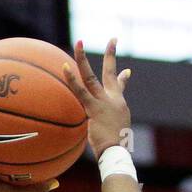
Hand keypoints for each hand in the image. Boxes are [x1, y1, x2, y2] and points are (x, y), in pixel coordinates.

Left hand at [61, 38, 131, 157]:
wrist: (116, 152)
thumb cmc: (114, 147)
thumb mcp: (116, 132)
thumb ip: (112, 123)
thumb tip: (110, 128)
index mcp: (118, 104)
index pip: (120, 86)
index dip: (123, 76)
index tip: (126, 69)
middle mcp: (113, 99)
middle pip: (110, 73)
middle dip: (111, 54)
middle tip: (113, 39)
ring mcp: (103, 102)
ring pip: (91, 77)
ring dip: (84, 59)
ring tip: (79, 43)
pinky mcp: (93, 108)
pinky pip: (80, 91)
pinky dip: (72, 79)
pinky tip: (65, 67)